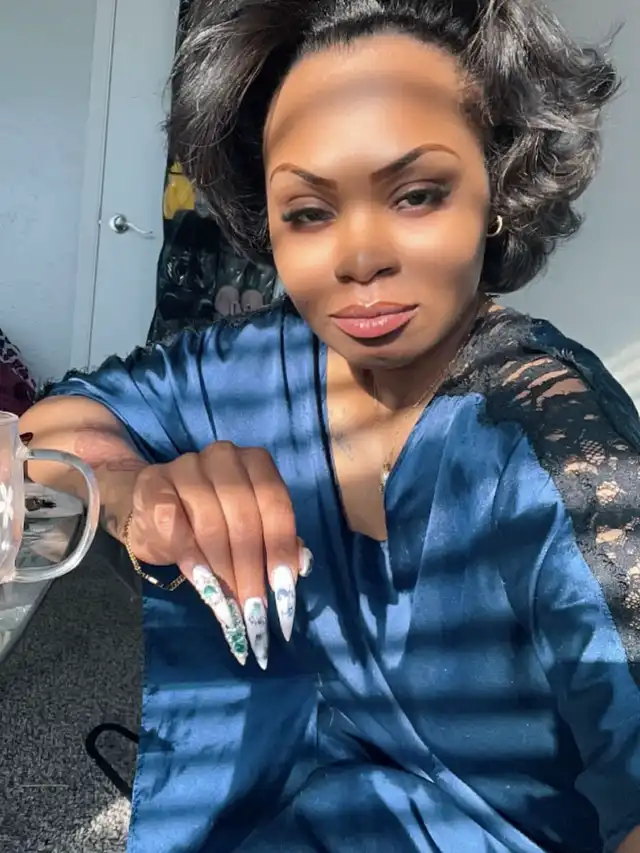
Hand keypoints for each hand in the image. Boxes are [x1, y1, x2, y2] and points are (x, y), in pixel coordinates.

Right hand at [124, 441, 311, 668]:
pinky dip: (192, 561)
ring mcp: (186, 468)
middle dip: (251, 570)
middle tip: (255, 612)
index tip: (283, 591)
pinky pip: (175, 527)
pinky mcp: (153, 485)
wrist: (152, 507)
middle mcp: (223, 457)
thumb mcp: (251, 527)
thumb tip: (302, 564)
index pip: (275, 503)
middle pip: (244, 518)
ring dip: (224, 574)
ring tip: (232, 610)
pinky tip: (204, 587)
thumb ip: (277, 541)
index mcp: (255, 462)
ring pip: (211, 526)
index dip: (280, 549)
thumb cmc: (211, 520)